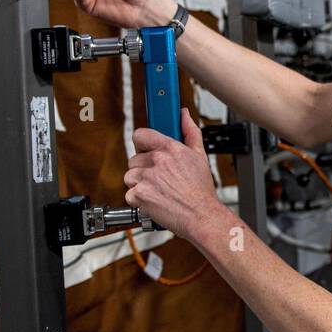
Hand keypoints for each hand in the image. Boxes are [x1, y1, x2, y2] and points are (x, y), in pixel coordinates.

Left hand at [124, 108, 225, 242]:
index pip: (140, 134)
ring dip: (139, 184)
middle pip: (133, 159)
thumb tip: (184, 114)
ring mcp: (146, 178)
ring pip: (129, 176)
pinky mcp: (139, 195)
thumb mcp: (200, 155)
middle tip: (158, 178)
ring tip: (157, 191)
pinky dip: (139, 200)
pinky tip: (154, 201)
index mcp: (170, 148)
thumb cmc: (201, 190)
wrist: (202, 216)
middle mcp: (157, 161)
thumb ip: (189, 131)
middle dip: (143, 168)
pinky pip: (129, 194)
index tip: (146, 149)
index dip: (142, 143)